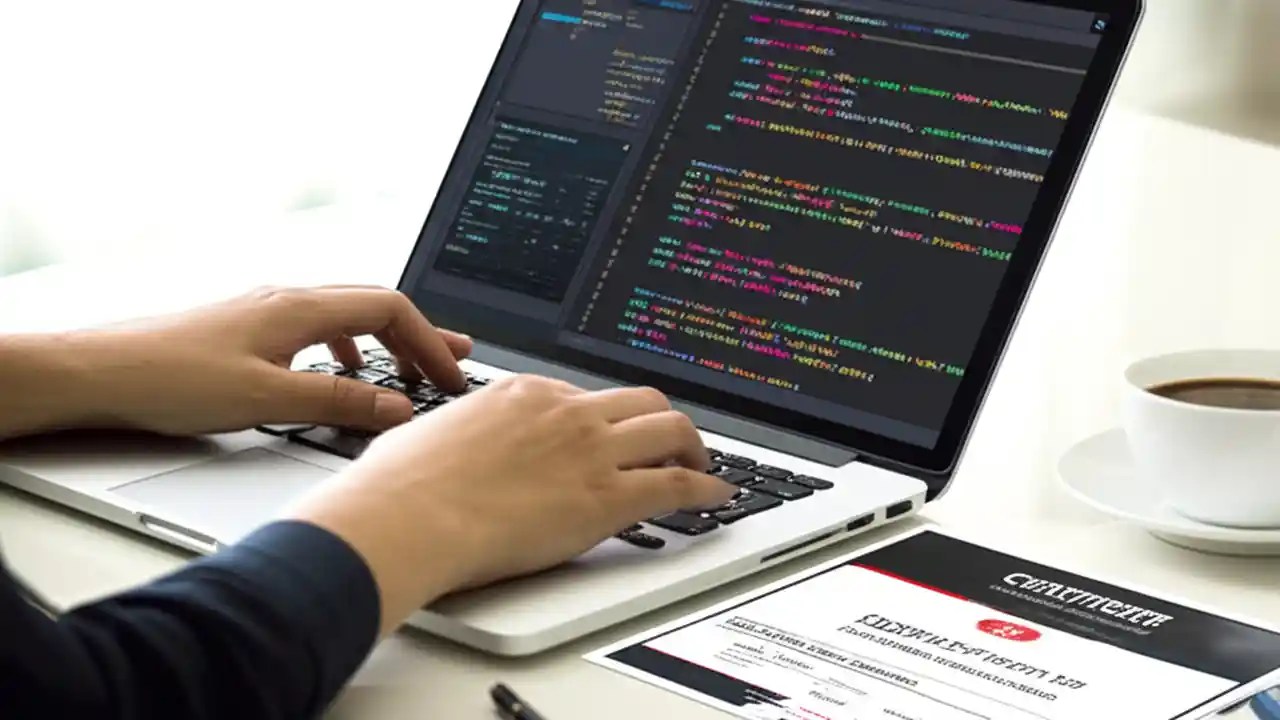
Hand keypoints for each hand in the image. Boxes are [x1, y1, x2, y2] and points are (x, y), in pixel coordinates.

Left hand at [72, 286, 472, 435]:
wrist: (99, 373)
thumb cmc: (172, 379)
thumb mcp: (268, 400)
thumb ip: (339, 403)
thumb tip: (398, 409)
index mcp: (299, 308)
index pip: (389, 309)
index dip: (429, 342)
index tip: (450, 377)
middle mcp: (286, 301)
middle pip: (373, 307)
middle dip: (418, 337)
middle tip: (452, 364)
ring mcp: (265, 313)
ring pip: (344, 317)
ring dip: (383, 343)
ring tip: (405, 371)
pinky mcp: (246, 331)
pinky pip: (315, 329)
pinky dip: (345, 349)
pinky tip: (338, 372)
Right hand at [286, 376, 737, 634]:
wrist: (407, 516)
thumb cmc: (403, 483)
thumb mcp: (434, 430)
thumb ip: (465, 431)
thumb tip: (457, 442)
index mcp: (524, 392)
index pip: (588, 398)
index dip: (608, 421)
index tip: (614, 436)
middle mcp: (565, 412)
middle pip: (641, 402)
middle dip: (664, 421)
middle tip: (673, 442)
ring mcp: (591, 450)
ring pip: (671, 430)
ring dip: (694, 447)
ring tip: (701, 466)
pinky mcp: (607, 496)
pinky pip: (676, 483)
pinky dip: (705, 488)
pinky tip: (715, 495)